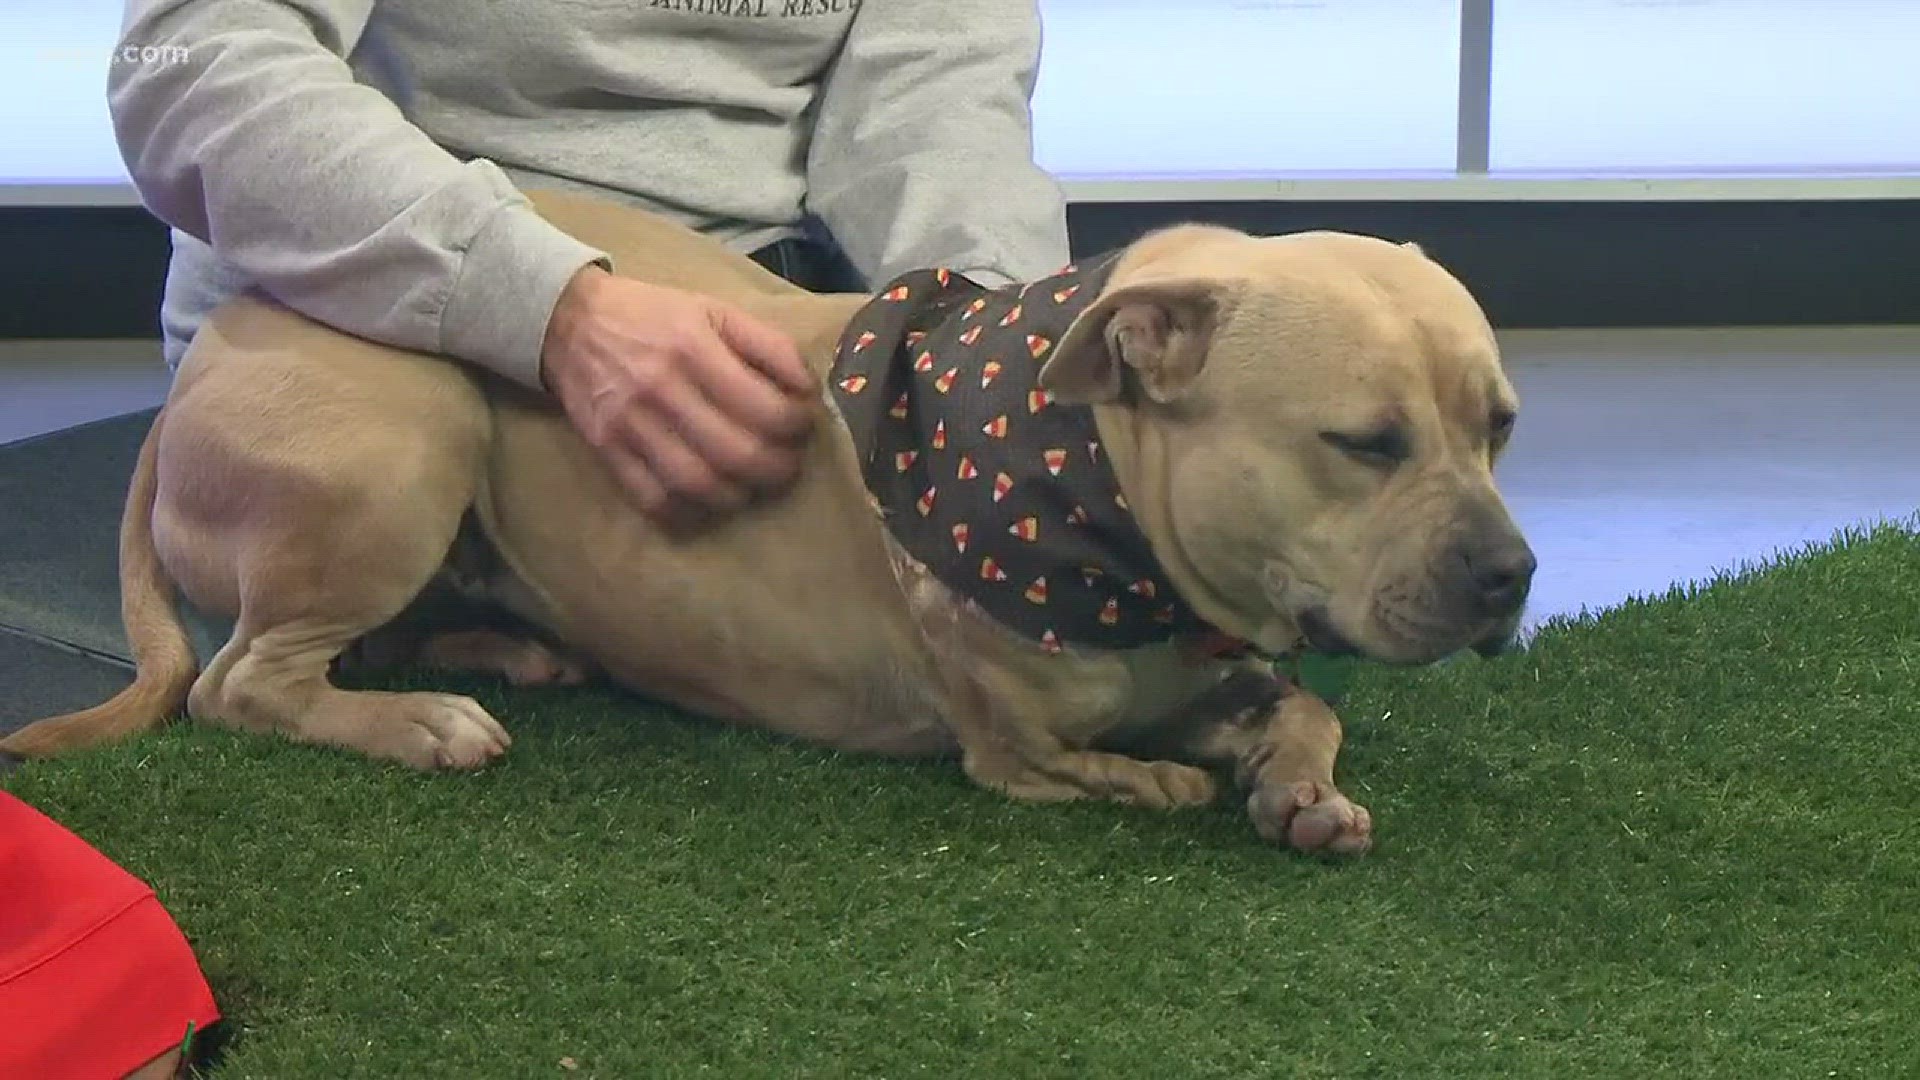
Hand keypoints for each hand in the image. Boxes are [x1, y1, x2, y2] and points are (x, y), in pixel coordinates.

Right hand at [539, 267, 817, 528]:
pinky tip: (707, 499)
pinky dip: (688, 511)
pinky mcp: (607, 451)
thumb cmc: (654, 316)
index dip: (796, 425)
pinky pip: (653, 500)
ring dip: (738, 495)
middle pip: (736, 453)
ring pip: (698, 484)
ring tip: (752, 484)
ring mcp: (630, 425)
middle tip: (788, 464)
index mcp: (694, 347)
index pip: (764, 408)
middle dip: (777, 468)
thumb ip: (767, 344)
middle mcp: (662, 389)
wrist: (570, 322)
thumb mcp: (714, 310)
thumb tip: (808, 389)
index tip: (802, 425)